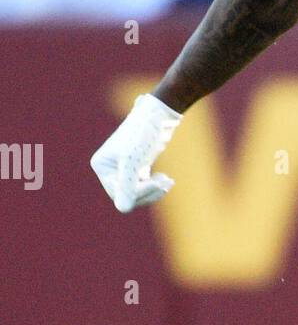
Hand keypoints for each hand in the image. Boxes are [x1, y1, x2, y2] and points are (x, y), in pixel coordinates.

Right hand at [90, 94, 182, 212]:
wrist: (160, 115)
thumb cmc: (144, 134)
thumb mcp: (133, 162)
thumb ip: (127, 186)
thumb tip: (123, 209)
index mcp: (101, 166)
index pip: (119, 194)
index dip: (140, 193)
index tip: (159, 182)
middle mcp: (109, 169)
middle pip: (128, 197)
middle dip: (148, 193)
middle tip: (167, 182)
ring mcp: (123, 169)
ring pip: (137, 194)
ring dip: (154, 191)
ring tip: (168, 181)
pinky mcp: (137, 168)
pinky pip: (143, 187)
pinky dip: (155, 186)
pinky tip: (167, 180)